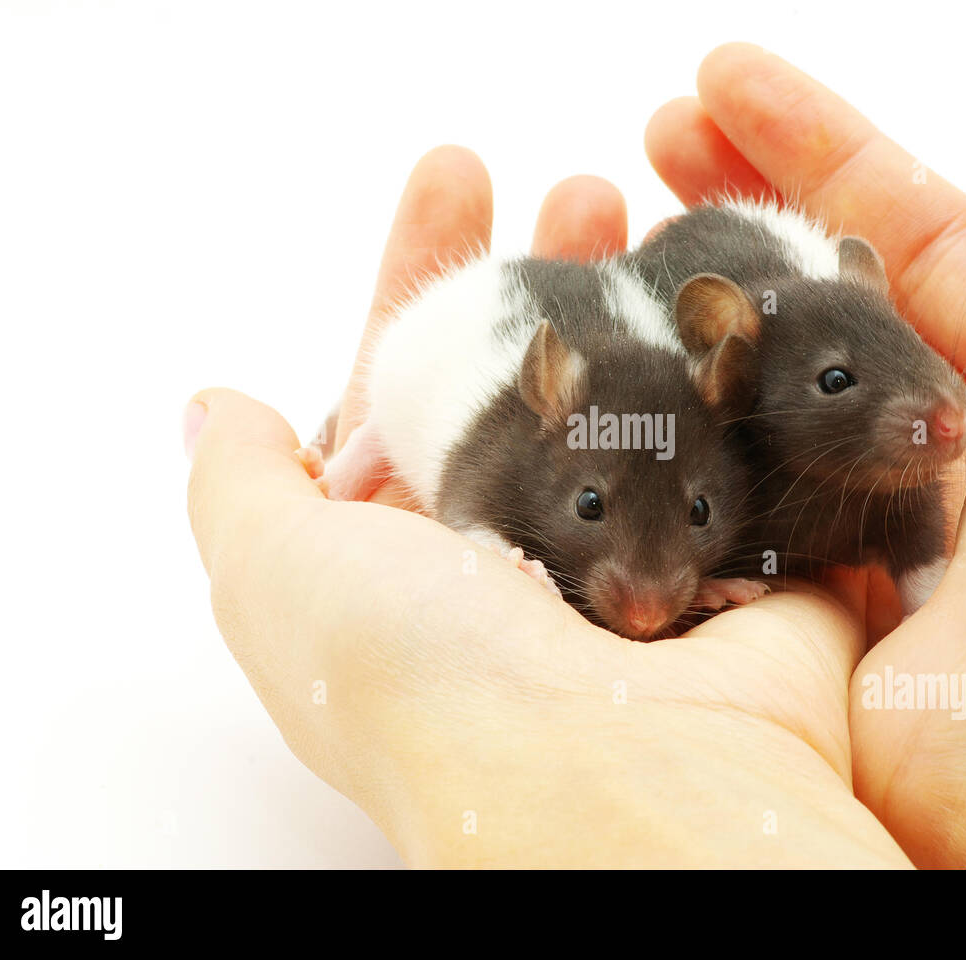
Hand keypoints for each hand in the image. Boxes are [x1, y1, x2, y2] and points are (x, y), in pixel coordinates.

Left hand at [185, 147, 908, 866]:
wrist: (618, 780)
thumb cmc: (431, 677)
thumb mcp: (279, 573)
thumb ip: (240, 484)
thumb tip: (216, 411)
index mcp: (415, 548)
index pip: (411, 382)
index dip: (424, 276)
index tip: (461, 175)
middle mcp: (527, 553)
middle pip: (538, 377)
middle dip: (554, 272)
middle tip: (586, 188)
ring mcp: (641, 553)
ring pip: (641, 396)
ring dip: (654, 301)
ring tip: (672, 214)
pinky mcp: (743, 565)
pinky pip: (740, 447)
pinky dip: (741, 371)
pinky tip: (748, 297)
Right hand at [646, 43, 965, 865]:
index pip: (889, 224)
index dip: (804, 143)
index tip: (711, 84)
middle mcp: (918, 430)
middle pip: (801, 289)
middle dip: (724, 203)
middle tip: (642, 141)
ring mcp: (841, 505)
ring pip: (742, 381)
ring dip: (674, 301)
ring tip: (601, 228)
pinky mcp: (780, 580)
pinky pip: (707, 480)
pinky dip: (656, 421)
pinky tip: (597, 362)